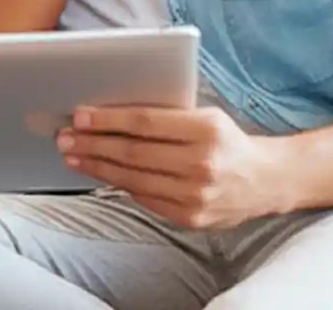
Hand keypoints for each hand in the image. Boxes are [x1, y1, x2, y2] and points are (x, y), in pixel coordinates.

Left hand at [57, 106, 290, 228]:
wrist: (267, 180)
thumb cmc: (227, 141)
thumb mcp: (205, 117)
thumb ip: (165, 118)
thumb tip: (110, 116)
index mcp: (207, 130)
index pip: (145, 122)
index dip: (108, 119)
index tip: (80, 116)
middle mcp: (202, 164)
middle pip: (133, 152)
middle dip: (92, 144)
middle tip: (65, 138)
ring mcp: (196, 195)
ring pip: (133, 179)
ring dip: (97, 167)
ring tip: (74, 156)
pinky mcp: (190, 217)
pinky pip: (144, 198)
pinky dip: (119, 185)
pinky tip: (100, 174)